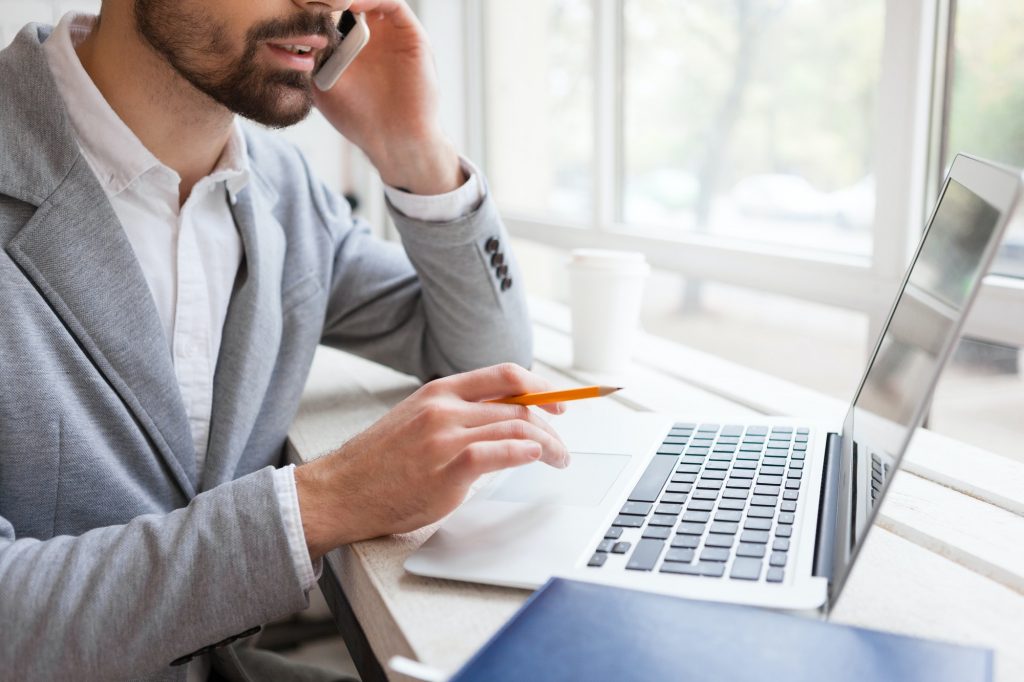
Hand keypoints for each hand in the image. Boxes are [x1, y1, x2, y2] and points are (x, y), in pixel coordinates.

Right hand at [295, 364, 568, 558]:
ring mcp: (446, 437)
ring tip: (558, 460)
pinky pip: (500, 452)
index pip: (504, 375)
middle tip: (561, 445)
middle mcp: (445, 408)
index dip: (541, 386)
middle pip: (519, 405)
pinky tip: (536, 459)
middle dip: (551, 425)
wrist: (340, 491)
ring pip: (517, 427)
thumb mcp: (415, 420)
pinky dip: (526, 453)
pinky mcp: (448, 469)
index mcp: (440, 391)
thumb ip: (455, 414)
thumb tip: (502, 417)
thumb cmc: (378, 463)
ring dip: (547, 445)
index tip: (559, 402)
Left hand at [313, 0, 463, 194]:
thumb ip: (307, 58)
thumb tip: (285, 34)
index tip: (295, 3)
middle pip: (352, 1)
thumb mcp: (320, 84)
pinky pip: (393, 4)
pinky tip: (352, 5)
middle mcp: (372, 35)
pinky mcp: (412, 36)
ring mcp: (392, 34)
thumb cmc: (359, 119)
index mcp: (350, 45)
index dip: (316, 6)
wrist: (395, 140)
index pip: (332, 10)